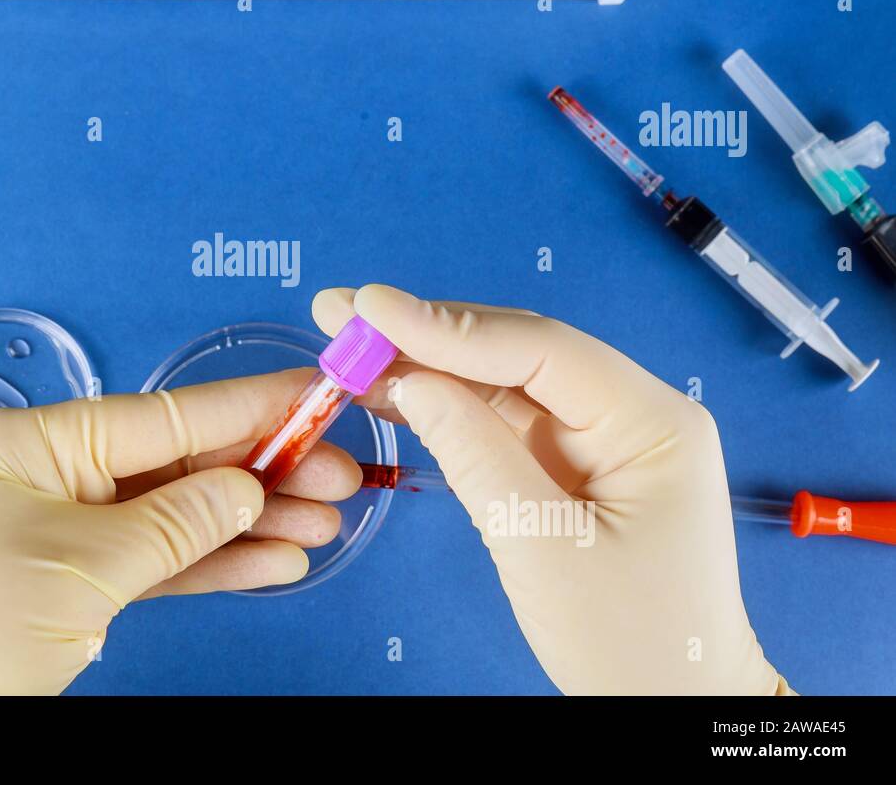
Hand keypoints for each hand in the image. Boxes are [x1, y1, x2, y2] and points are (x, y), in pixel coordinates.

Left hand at [0, 370, 361, 694]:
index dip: (246, 407)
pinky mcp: (81, 579)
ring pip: (180, 515)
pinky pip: (160, 561)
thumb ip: (175, 523)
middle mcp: (56, 473)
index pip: (164, 416)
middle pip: (180, 463)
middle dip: (262, 473)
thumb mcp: (82, 567)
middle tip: (339, 477)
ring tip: (322, 527)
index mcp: (40, 442)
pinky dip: (216, 563)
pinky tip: (274, 561)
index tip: (311, 393)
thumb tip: (247, 488)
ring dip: (251, 523)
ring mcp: (70, 527)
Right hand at [313, 284, 789, 694]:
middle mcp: (629, 413)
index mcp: (651, 421)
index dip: (447, 325)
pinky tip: (389, 390)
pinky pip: (500, 422)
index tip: (369, 308)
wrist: (675, 706)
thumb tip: (410, 383)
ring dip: (425, 366)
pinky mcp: (571, 467)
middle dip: (426, 335)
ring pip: (501, 383)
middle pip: (516, 354)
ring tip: (347, 346)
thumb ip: (475, 454)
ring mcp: (599, 439)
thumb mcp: (543, 547)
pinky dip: (444, 407)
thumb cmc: (630, 641)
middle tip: (340, 313)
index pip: (540, 349)